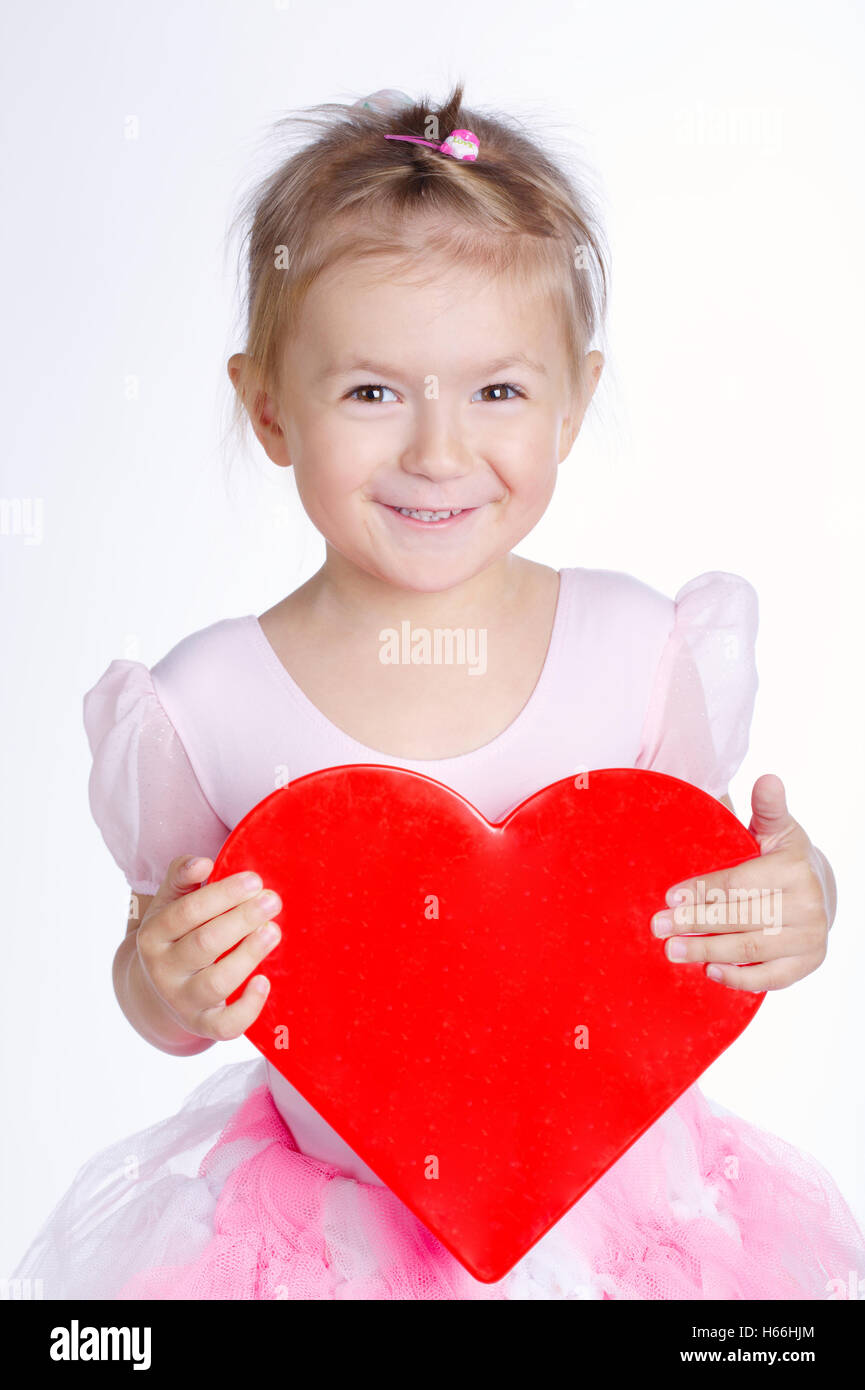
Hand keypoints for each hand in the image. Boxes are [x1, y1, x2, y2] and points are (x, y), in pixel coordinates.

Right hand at [136, 854, 282, 1040]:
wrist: (156, 991)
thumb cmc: (175, 936)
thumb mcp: (168, 904)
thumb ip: (181, 877)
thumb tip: (202, 863)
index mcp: (153, 936)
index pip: (187, 912)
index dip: (222, 895)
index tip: (254, 880)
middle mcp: (163, 970)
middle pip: (204, 944)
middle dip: (241, 919)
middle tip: (272, 900)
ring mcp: (182, 1001)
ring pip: (217, 982)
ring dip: (248, 954)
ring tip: (273, 930)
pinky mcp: (203, 1024)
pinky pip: (225, 1025)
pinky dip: (247, 1007)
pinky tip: (265, 982)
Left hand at [649, 774, 834, 991]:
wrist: (821, 890)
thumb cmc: (785, 856)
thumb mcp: (777, 828)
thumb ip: (767, 807)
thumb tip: (767, 778)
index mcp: (794, 868)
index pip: (739, 883)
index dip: (703, 891)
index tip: (669, 898)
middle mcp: (807, 905)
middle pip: (740, 918)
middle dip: (695, 924)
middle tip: (658, 928)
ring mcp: (809, 937)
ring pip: (750, 948)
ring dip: (707, 952)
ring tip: (673, 952)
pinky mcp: (807, 963)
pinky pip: (770, 977)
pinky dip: (740, 978)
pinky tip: (710, 972)